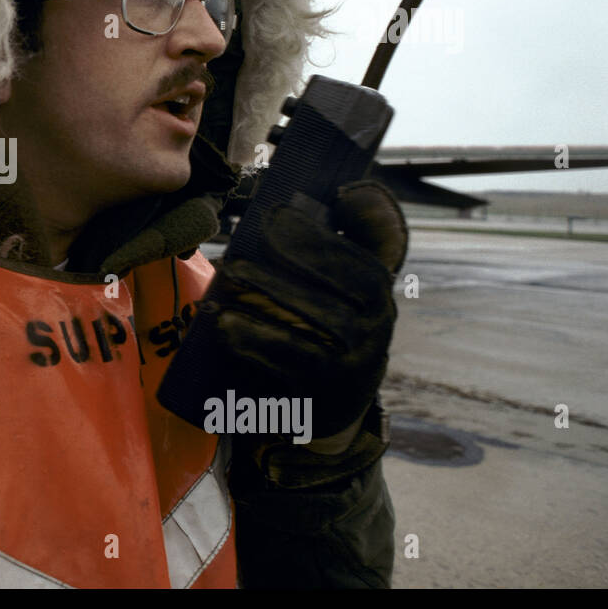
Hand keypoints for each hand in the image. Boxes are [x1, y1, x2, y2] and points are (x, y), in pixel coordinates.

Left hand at [201, 180, 407, 442]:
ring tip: (232, 271)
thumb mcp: (336, 296)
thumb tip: (323, 196)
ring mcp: (360, 360)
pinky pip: (294, 358)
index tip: (341, 193)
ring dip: (273, 290)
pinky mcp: (328, 389)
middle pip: (355, 280)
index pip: (383, 250)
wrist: (325, 415)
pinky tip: (224, 322)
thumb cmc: (321, 337)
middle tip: (266, 223)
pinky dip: (257, 338)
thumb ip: (330, 252)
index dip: (370, 219)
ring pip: (322, 318)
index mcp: (380, 293)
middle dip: (310, 247)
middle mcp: (381, 324)